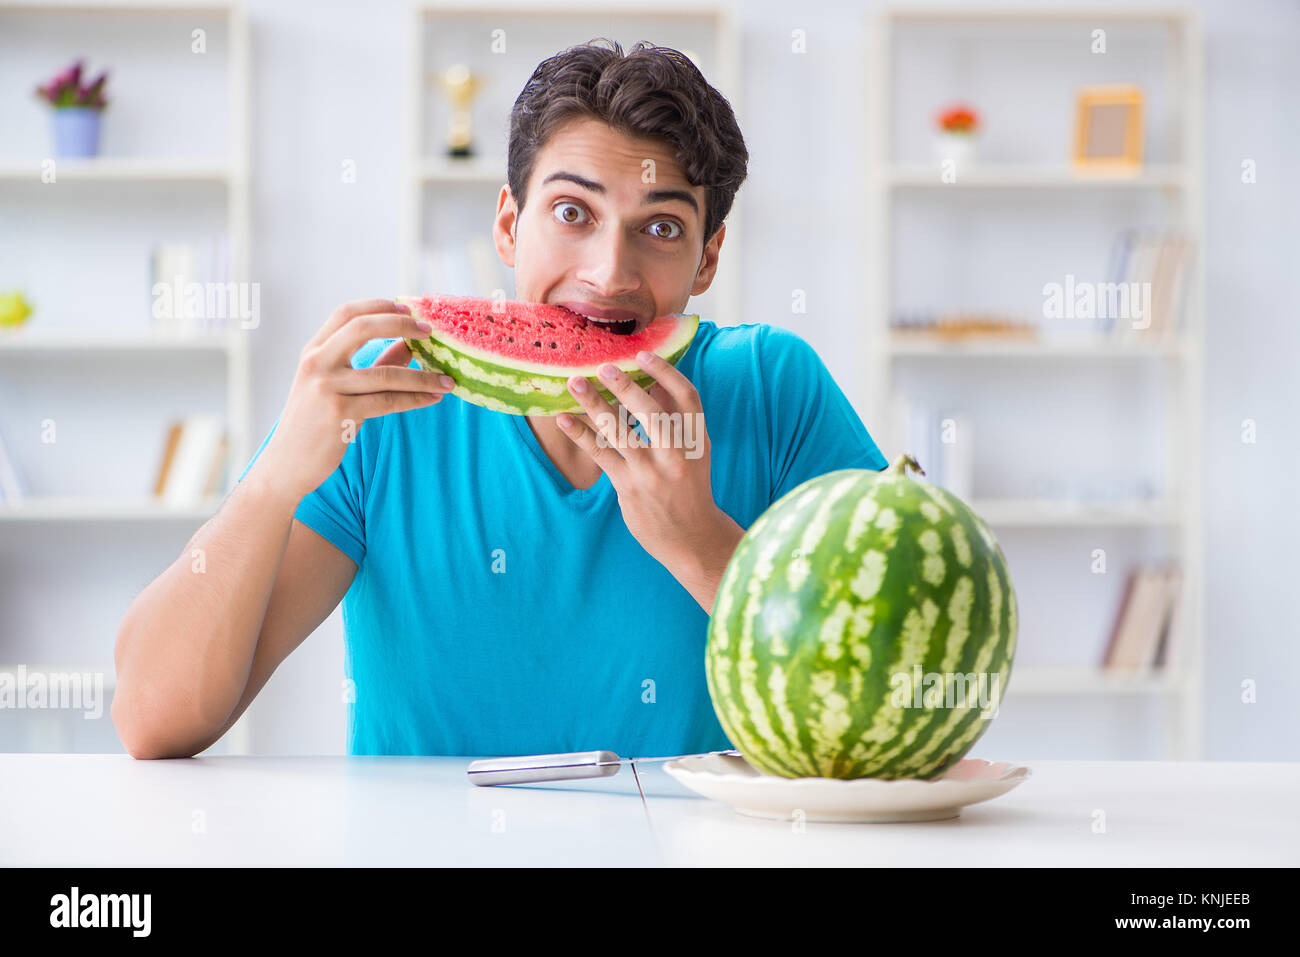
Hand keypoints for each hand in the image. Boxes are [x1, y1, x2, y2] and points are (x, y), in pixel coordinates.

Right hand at [260, 298, 453, 501]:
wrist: (287, 464)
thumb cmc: (315, 424)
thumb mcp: (337, 386)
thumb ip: (371, 364)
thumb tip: (408, 345)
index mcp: (314, 351)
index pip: (347, 313)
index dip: (380, 306)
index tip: (409, 308)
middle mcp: (316, 363)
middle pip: (362, 327)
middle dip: (400, 324)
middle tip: (429, 330)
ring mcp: (326, 387)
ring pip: (385, 373)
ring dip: (422, 376)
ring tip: (447, 380)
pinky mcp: (338, 413)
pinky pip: (387, 401)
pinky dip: (415, 398)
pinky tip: (433, 398)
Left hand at [557, 351, 737, 575]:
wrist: (691, 538)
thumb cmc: (688, 488)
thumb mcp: (693, 452)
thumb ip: (676, 418)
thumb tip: (655, 380)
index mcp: (697, 439)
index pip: (687, 397)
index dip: (666, 372)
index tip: (643, 354)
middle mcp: (677, 454)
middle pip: (651, 411)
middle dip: (625, 385)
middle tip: (602, 366)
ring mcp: (652, 472)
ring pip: (620, 430)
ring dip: (594, 404)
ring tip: (575, 383)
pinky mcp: (630, 487)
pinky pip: (601, 454)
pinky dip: (580, 434)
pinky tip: (564, 419)